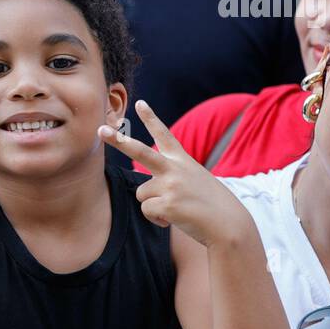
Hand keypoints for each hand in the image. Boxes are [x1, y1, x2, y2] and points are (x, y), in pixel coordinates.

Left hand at [99, 100, 252, 248]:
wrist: (229, 224)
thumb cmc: (210, 204)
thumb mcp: (194, 181)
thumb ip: (171, 177)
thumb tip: (143, 190)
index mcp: (182, 161)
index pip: (165, 136)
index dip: (151, 119)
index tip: (139, 104)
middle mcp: (175, 169)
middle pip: (140, 152)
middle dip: (118, 141)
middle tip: (100, 130)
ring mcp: (171, 186)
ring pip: (141, 193)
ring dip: (153, 204)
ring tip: (177, 208)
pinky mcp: (168, 204)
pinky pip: (147, 210)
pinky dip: (157, 218)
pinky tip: (176, 218)